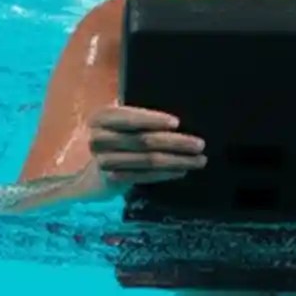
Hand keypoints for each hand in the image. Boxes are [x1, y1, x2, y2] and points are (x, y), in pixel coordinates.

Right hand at [86, 105, 205, 191]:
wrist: (96, 169)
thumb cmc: (118, 136)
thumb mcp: (124, 121)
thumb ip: (142, 116)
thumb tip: (176, 120)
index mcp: (102, 117)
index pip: (129, 117)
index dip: (153, 119)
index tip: (177, 123)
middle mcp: (98, 138)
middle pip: (143, 140)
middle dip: (175, 142)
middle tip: (199, 144)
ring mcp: (104, 161)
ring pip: (148, 160)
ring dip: (176, 161)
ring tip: (198, 160)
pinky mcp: (112, 179)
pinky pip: (145, 176)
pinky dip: (165, 174)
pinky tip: (181, 171)